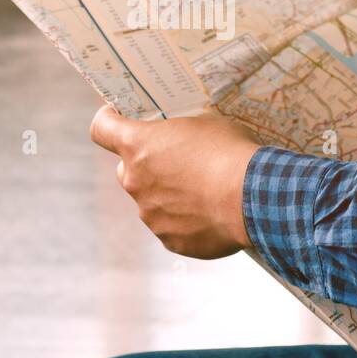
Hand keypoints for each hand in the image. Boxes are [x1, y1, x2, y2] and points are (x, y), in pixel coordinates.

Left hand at [89, 105, 261, 258]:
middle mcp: (135, 181)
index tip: (115, 117)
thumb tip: (183, 143)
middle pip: (125, 170)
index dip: (107, 121)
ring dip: (169, 194)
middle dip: (144, 166)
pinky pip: (171, 226)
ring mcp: (150, 214)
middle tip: (175, 161)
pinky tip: (212, 212)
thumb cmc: (231, 153)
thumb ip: (180, 134)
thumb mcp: (206, 124)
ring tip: (205, 191)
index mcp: (139, 146)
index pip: (101, 130)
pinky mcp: (169, 239)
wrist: (254, 198)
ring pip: (150, 201)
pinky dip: (186, 220)